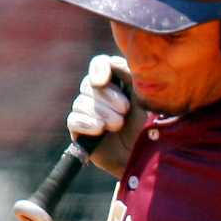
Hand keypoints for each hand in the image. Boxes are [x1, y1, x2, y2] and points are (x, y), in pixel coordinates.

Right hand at [67, 55, 146, 177]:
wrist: (143, 157)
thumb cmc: (146, 127)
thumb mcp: (143, 99)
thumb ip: (130, 76)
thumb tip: (112, 63)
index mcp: (115, 83)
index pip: (100, 64)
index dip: (99, 69)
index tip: (103, 80)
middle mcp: (98, 95)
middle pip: (90, 85)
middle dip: (108, 97)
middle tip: (125, 111)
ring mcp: (87, 112)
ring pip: (81, 102)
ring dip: (101, 113)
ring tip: (118, 125)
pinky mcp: (79, 130)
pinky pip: (74, 120)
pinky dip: (87, 123)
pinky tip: (100, 129)